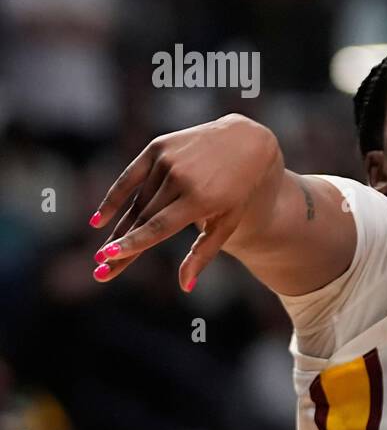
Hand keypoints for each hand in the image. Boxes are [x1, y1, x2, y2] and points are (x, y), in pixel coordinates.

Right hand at [89, 114, 281, 290]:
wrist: (244, 142)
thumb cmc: (238, 190)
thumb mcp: (228, 221)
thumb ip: (204, 252)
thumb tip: (185, 287)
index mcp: (201, 198)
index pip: (159, 226)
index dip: (133, 242)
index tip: (109, 257)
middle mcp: (181, 177)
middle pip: (142, 219)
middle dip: (121, 247)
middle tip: (100, 272)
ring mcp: (168, 160)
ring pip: (138, 202)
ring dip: (120, 229)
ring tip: (105, 254)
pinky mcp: (158, 147)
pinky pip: (129, 177)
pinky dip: (113, 198)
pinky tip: (98, 220)